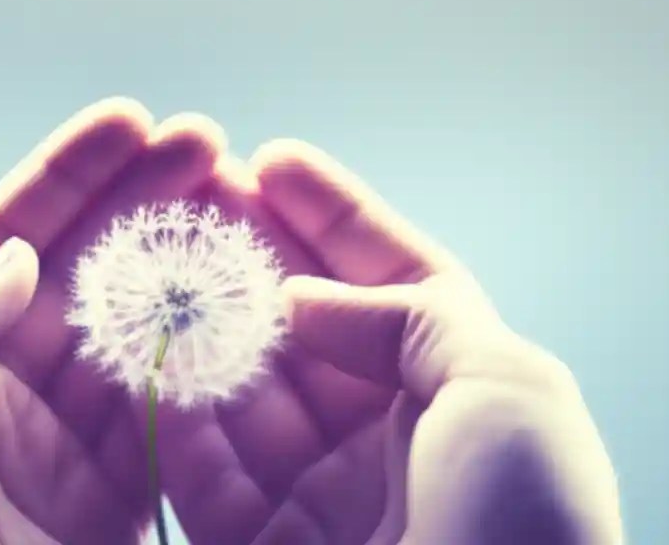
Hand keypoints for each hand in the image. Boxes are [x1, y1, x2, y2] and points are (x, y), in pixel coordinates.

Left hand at [0, 98, 228, 543]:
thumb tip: (20, 255)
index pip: (6, 242)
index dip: (67, 177)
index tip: (131, 121)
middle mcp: (1, 395)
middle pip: (84, 276)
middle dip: (143, 206)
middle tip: (209, 147)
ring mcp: (62, 450)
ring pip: (138, 339)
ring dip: (188, 276)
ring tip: (243, 212)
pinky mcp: (113, 508)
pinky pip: (172, 425)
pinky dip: (210, 370)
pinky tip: (247, 317)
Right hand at [156, 142, 622, 543]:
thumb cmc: (526, 531)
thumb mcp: (507, 387)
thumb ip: (414, 317)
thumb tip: (300, 296)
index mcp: (462, 391)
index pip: (392, 280)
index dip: (332, 216)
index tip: (269, 160)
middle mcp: (391, 439)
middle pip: (306, 326)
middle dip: (250, 259)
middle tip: (189, 196)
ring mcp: (325, 497)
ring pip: (247, 391)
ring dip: (199, 327)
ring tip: (149, 263)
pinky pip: (205, 472)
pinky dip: (172, 417)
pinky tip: (141, 359)